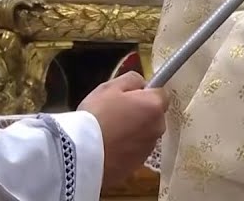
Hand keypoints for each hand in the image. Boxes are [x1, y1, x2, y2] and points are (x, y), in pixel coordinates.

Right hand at [78, 71, 169, 187]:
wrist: (82, 155)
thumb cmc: (96, 116)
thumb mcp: (109, 88)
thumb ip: (132, 79)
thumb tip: (142, 84)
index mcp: (154, 106)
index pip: (161, 93)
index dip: (145, 92)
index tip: (129, 96)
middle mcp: (157, 128)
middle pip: (153, 115)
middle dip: (140, 112)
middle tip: (115, 113)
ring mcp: (149, 148)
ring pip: (144, 133)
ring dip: (133, 131)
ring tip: (109, 132)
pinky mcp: (138, 164)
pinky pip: (135, 150)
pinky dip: (126, 147)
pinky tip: (108, 147)